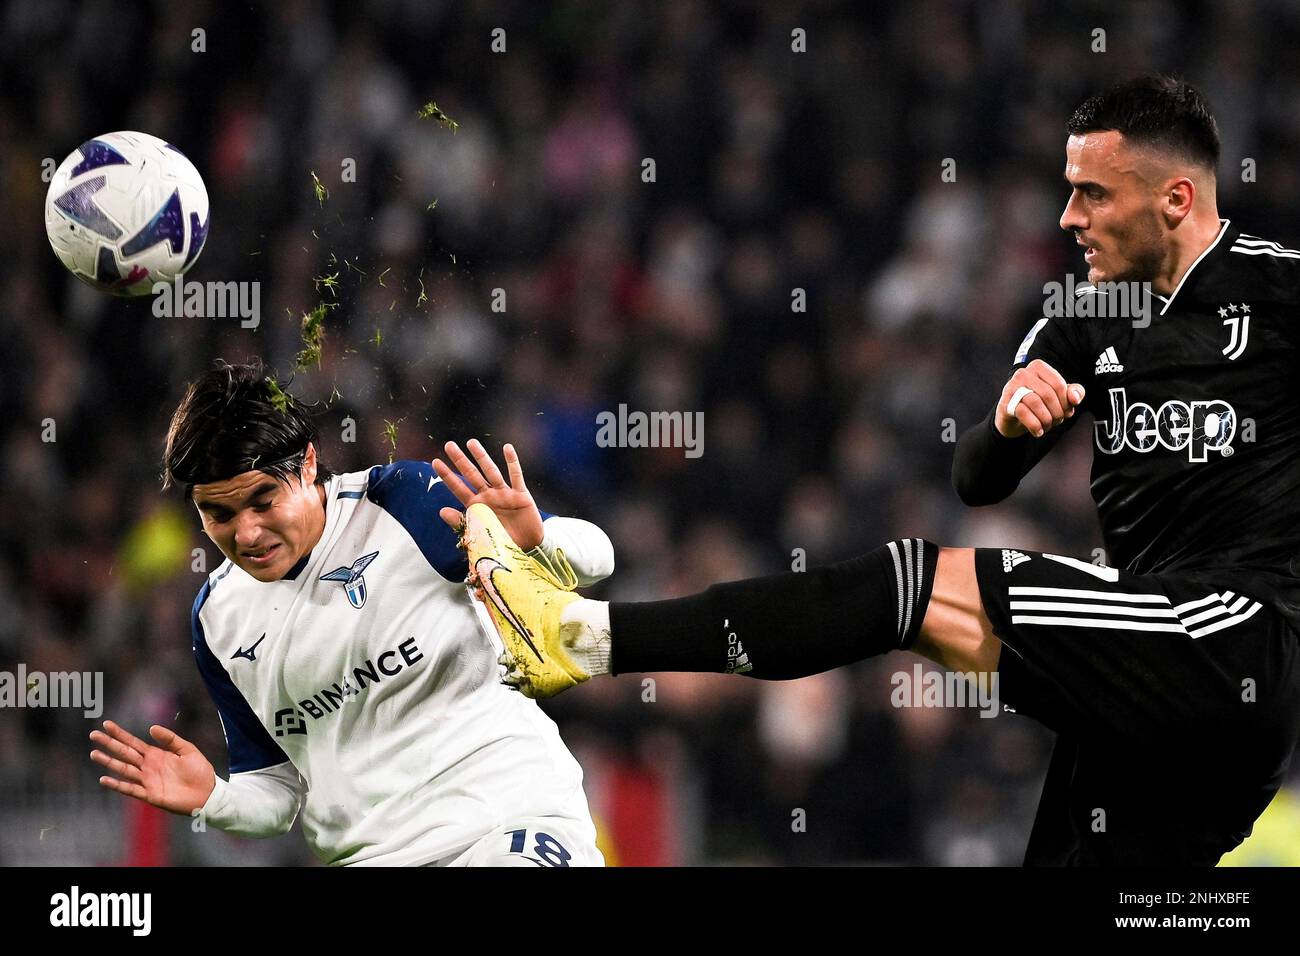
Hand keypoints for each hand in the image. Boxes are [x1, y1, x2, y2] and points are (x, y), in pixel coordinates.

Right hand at [90, 720, 215, 814]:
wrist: (207, 793)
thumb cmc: (199, 771)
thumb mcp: (187, 750)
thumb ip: (170, 739)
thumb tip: (151, 727)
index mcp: (156, 754)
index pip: (133, 742)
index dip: (120, 734)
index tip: (106, 724)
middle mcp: (148, 766)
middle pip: (124, 753)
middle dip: (109, 744)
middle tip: (93, 734)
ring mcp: (147, 780)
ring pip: (123, 769)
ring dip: (108, 762)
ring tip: (94, 753)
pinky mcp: (150, 795)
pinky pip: (130, 789)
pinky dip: (117, 784)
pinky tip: (104, 779)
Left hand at [432, 439, 543, 549]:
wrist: (525, 550)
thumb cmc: (500, 545)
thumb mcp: (477, 536)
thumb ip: (460, 523)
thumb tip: (441, 510)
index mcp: (476, 507)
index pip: (458, 488)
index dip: (447, 475)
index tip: (435, 462)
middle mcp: (488, 497)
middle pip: (471, 474)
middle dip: (460, 460)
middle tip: (449, 445)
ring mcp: (504, 494)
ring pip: (491, 471)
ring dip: (481, 457)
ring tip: (471, 442)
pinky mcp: (521, 495)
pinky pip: (516, 476)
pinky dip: (512, 462)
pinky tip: (507, 448)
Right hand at [995, 359, 1085, 437]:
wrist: (1014, 418)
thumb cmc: (1040, 404)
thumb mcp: (1060, 397)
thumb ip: (1074, 392)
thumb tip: (1074, 398)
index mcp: (1038, 367)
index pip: (1058, 385)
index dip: (1066, 403)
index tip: (1066, 412)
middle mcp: (1023, 373)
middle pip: (1048, 394)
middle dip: (1057, 413)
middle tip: (1057, 421)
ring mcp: (1012, 387)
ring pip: (1035, 403)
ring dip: (1046, 420)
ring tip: (1047, 426)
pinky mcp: (1005, 402)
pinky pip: (1023, 413)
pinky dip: (1035, 426)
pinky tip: (1038, 431)